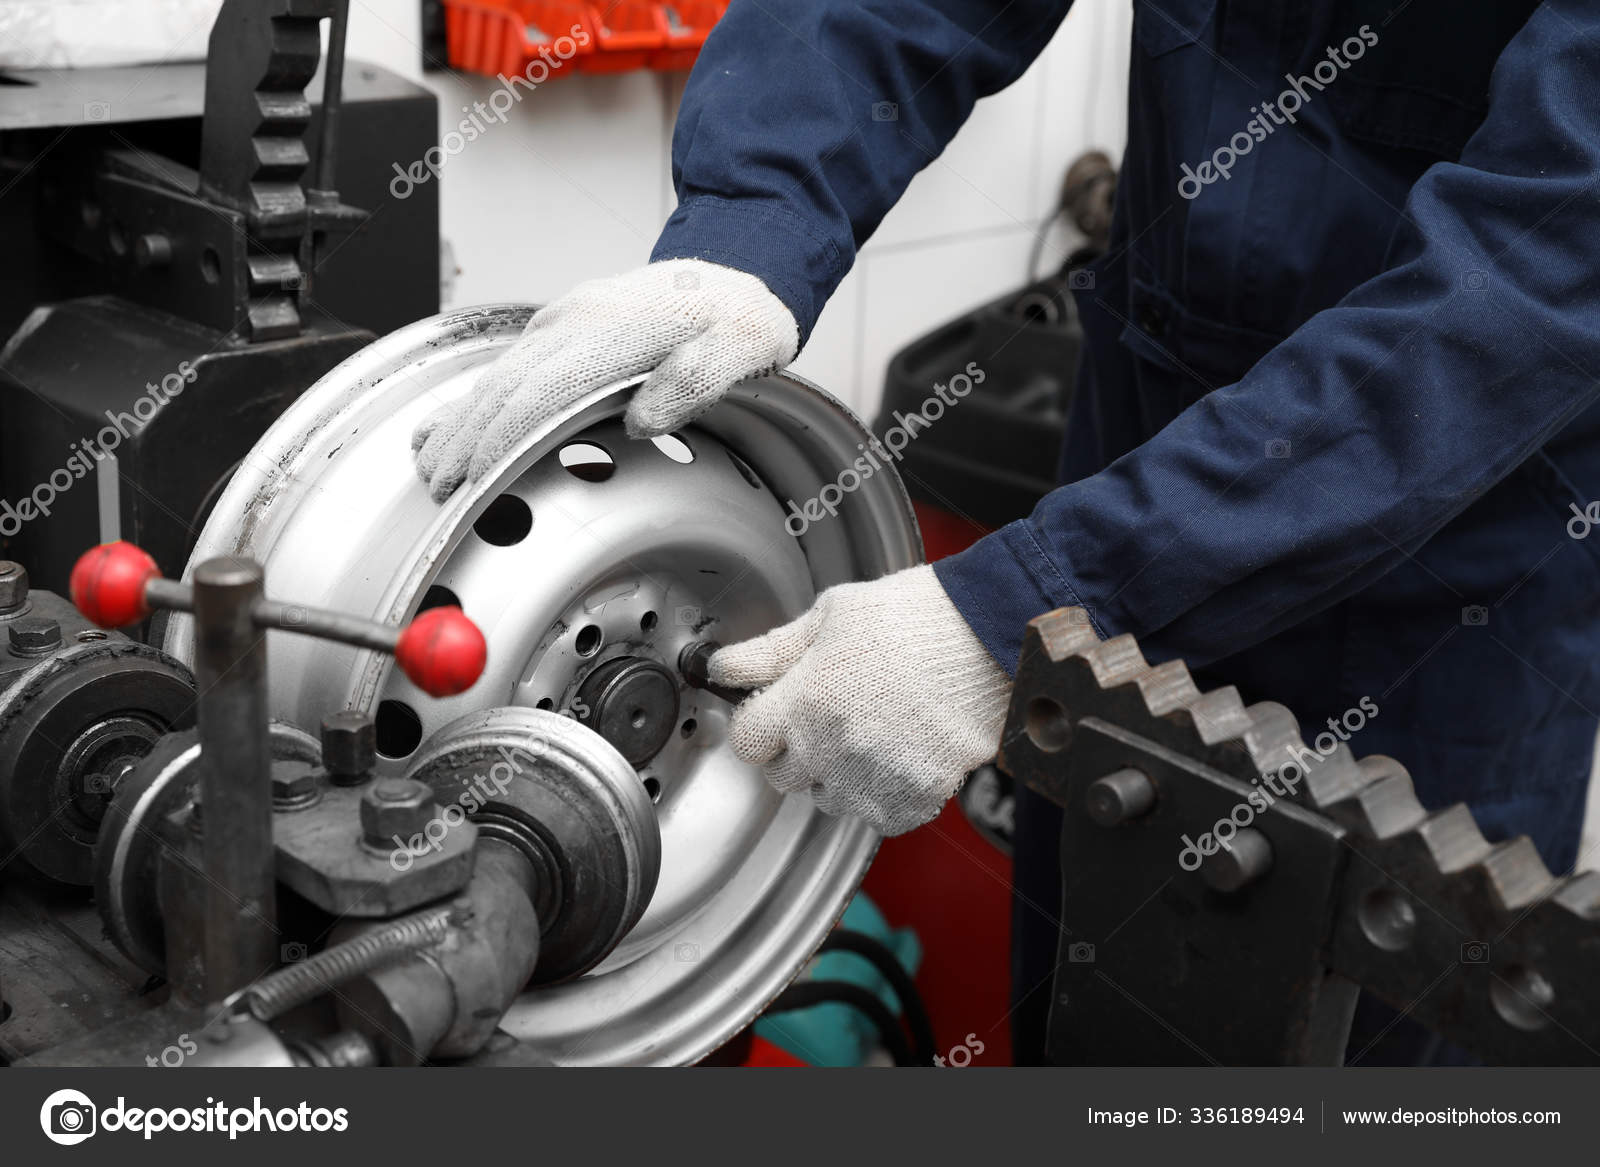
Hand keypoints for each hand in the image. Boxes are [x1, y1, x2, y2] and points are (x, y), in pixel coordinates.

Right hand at [412, 259, 799, 501]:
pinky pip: (510, 365)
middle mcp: (579, 320)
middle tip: (441, 487)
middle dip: (466, 440)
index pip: (542, 392)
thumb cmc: (737, 315)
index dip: (503, 438)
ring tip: (431, 464)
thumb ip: (694, 380)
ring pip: (499, 375)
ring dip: (461, 422)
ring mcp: (566, 319)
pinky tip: (449, 422)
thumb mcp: (739, 347)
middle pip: (505, 386)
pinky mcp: (564, 324)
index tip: (477, 476)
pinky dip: (476, 398)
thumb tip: (643, 419)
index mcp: (616, 330)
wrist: (738, 270)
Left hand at [710, 564, 1012, 835]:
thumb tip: (724, 666)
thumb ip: (771, 649)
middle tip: (826, 714)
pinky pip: (875, 815)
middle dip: (793, 749)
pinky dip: (879, 793)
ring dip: (834, 775)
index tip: (772, 709)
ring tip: (867, 731)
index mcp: (806, 700)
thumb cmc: (916, 617)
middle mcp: (832, 749)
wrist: (991, 639)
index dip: (756, 723)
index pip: (746, 742)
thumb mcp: (832, 614)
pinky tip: (895, 753)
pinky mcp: (913, 798)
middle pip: (781, 776)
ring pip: (826, 800)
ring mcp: (873, 780)